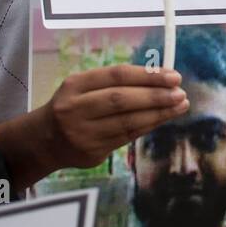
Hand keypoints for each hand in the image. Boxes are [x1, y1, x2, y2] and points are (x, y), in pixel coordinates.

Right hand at [41, 65, 188, 168]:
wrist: (45, 140)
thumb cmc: (73, 106)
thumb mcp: (83, 87)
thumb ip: (114, 82)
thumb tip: (159, 79)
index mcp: (75, 84)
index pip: (117, 75)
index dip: (148, 75)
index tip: (173, 76)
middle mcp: (76, 108)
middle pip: (122, 99)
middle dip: (156, 96)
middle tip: (180, 93)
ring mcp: (83, 132)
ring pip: (127, 121)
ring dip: (158, 114)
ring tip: (180, 106)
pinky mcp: (92, 152)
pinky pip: (126, 137)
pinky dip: (148, 126)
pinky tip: (162, 119)